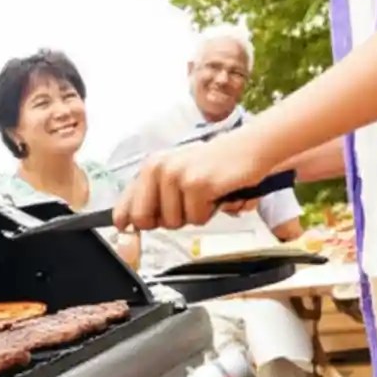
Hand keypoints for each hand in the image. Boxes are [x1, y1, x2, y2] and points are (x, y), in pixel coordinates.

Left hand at [113, 130, 271, 230]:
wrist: (250, 148)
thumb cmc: (217, 164)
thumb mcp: (178, 174)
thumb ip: (154, 196)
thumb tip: (132, 223)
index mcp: (152, 165)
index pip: (126, 204)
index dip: (127, 221)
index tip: (126, 228)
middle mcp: (160, 168)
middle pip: (144, 220)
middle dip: (167, 220)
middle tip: (186, 204)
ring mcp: (177, 176)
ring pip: (173, 222)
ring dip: (194, 215)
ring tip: (206, 194)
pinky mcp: (197, 185)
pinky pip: (196, 219)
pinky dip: (210, 212)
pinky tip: (216, 193)